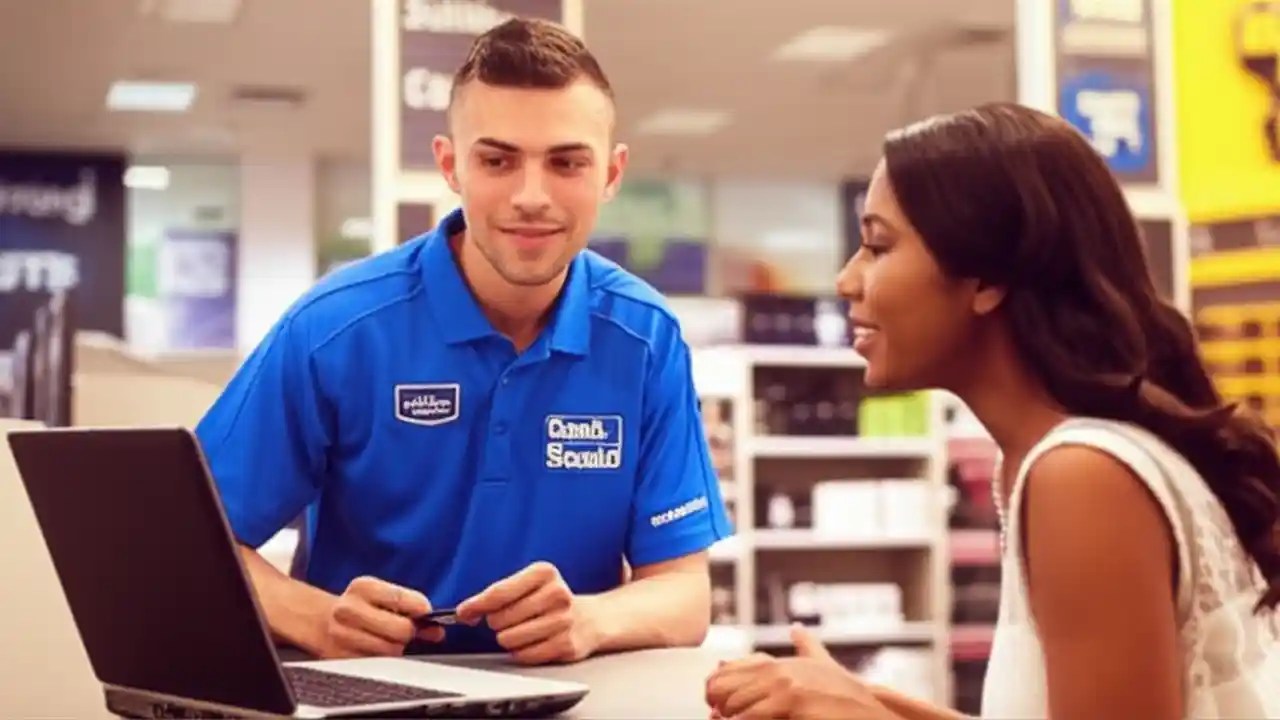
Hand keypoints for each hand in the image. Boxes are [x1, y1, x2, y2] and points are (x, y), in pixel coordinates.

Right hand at [317, 576, 444, 658]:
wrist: (321, 621)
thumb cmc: (360, 607)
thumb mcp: (382, 596)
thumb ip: (412, 607)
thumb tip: (437, 630)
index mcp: (362, 587)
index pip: (400, 598)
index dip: (420, 608)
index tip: (426, 614)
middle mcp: (349, 610)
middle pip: (400, 629)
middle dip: (408, 632)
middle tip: (404, 630)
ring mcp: (342, 635)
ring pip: (390, 651)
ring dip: (396, 648)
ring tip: (386, 639)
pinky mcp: (340, 658)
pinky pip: (376, 664)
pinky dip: (382, 660)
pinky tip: (375, 649)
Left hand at [456, 561, 598, 664]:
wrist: (590, 619)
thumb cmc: (549, 600)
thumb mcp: (526, 585)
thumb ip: (495, 595)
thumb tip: (466, 611)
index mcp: (544, 572)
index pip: (498, 592)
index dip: (476, 605)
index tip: (464, 612)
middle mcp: (557, 594)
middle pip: (500, 618)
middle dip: (499, 622)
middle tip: (513, 618)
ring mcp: (564, 621)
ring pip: (509, 639)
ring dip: (510, 638)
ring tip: (525, 630)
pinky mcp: (566, 645)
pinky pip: (524, 655)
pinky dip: (522, 651)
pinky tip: (535, 641)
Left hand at [705, 625, 893, 719]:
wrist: (871, 714)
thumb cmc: (847, 695)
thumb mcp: (823, 666)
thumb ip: (807, 647)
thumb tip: (797, 629)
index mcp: (776, 663)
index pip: (723, 672)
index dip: (716, 693)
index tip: (720, 707)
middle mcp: (776, 671)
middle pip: (721, 690)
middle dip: (719, 709)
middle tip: (725, 718)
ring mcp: (784, 688)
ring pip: (732, 709)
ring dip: (732, 719)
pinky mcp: (793, 705)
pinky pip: (752, 717)